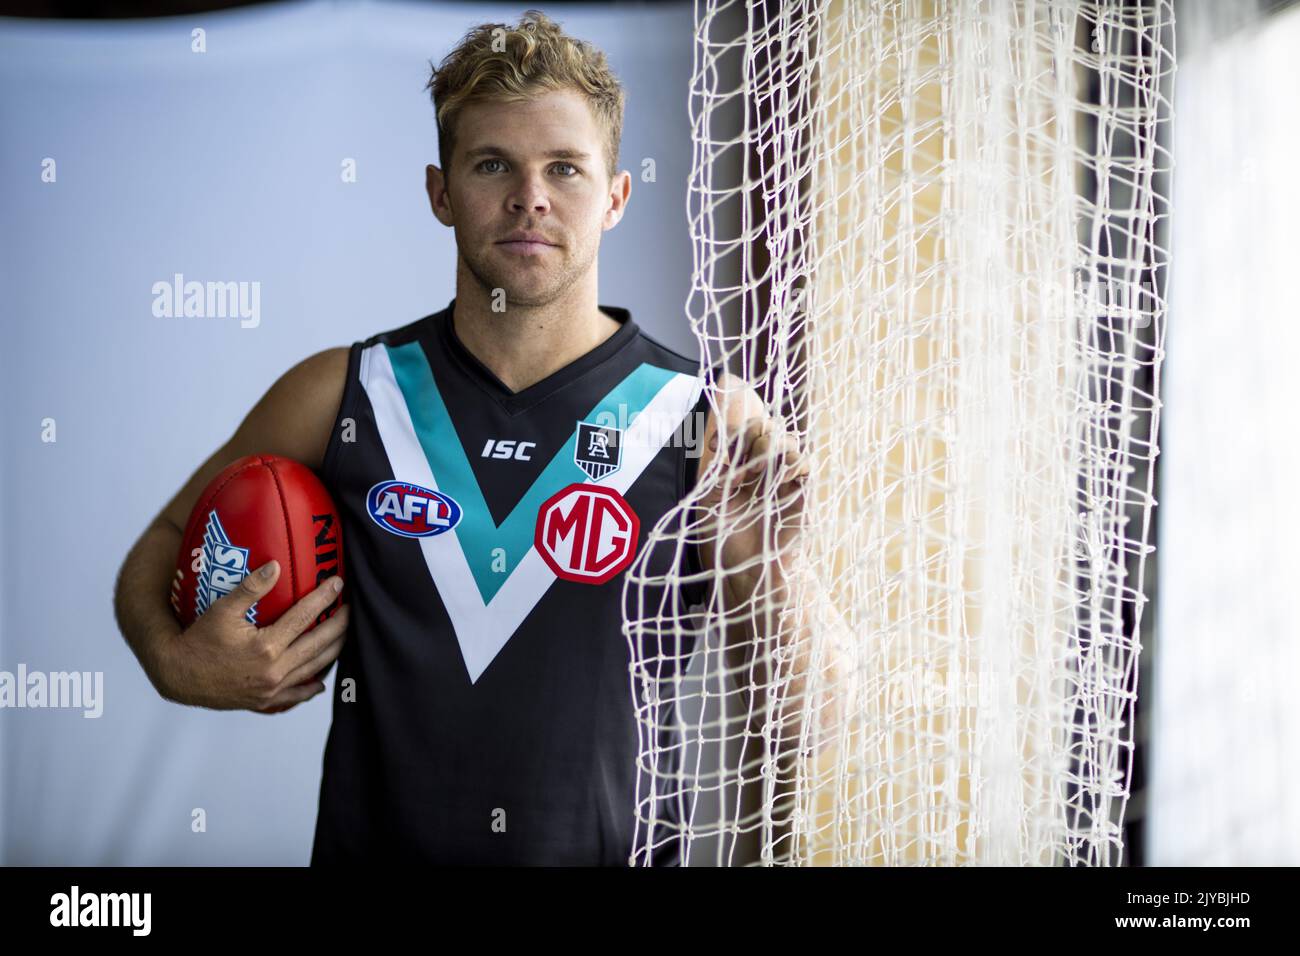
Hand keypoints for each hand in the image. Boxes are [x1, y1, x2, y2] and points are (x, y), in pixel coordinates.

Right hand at [155, 561, 347, 713]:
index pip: (304, 617)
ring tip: (346, 634)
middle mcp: (274, 670)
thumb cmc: (198, 639)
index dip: (324, 597)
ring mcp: (272, 688)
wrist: (178, 676)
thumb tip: (275, 566)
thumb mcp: (221, 610)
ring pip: (315, 669)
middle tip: (352, 607)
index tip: (338, 583)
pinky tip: (322, 680)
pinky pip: (298, 694)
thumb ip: (250, 588)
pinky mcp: (266, 700)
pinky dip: (313, 686)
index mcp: (266, 647)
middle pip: (319, 644)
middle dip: (340, 624)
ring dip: (334, 650)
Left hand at [697, 414, 809, 598]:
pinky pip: (806, 465)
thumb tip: (724, 456)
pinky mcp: (802, 494)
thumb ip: (714, 477)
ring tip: (754, 469)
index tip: (713, 446)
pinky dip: (793, 461)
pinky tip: (778, 473)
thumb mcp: (709, 505)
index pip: (745, 434)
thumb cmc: (726, 540)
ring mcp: (784, 480)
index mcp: (742, 469)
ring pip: (789, 441)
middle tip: (738, 459)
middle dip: (751, 435)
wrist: (745, 571)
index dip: (732, 432)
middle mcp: (765, 470)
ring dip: (769, 445)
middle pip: (768, 429)